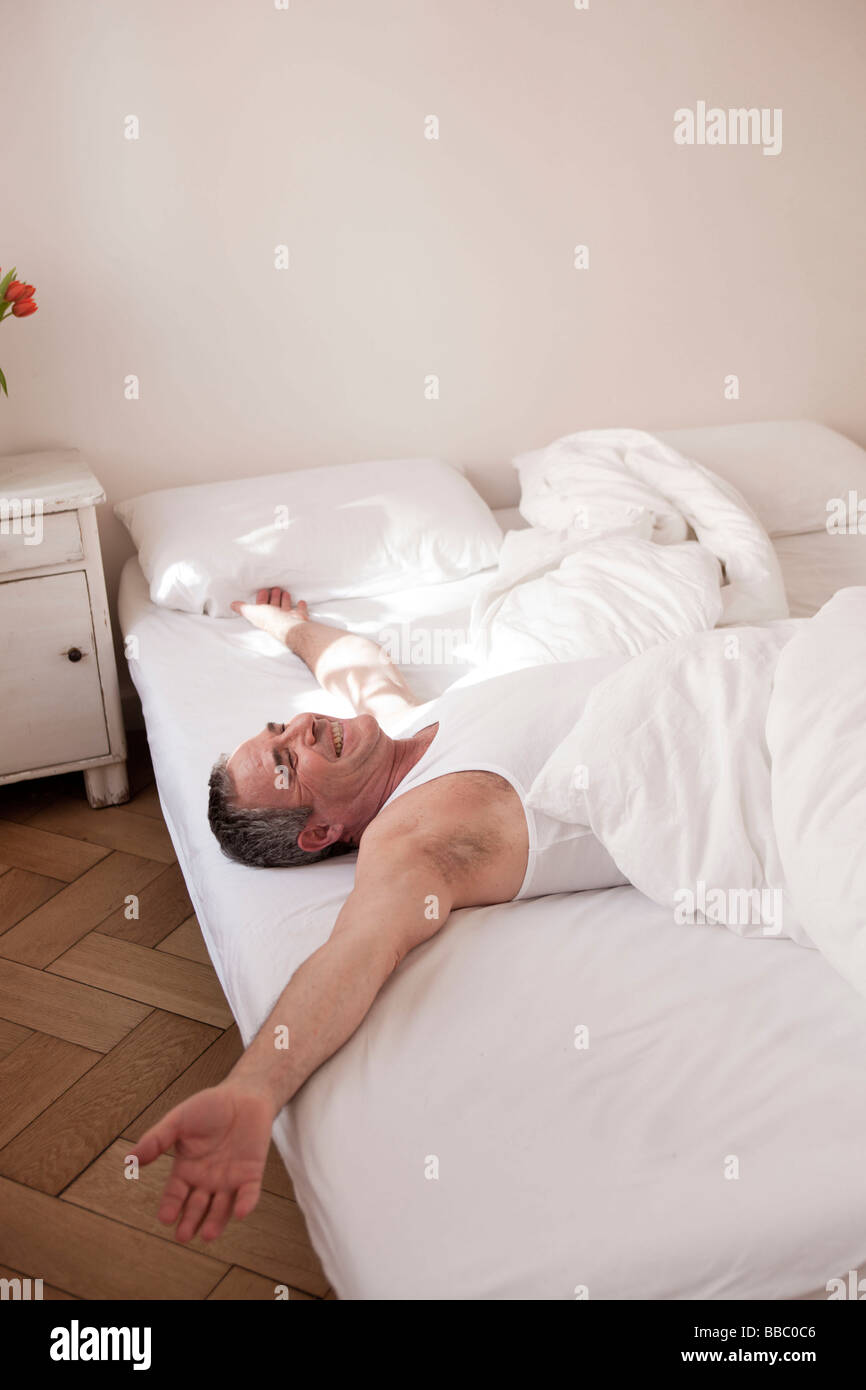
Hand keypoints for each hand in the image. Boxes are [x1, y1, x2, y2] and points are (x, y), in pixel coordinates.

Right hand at [129, 1081, 274, 1242]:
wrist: (244, 1094)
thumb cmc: (209, 1106)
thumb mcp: (178, 1121)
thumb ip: (156, 1139)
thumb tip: (129, 1159)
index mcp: (187, 1169)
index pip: (176, 1195)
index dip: (171, 1207)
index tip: (166, 1218)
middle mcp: (207, 1180)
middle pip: (196, 1207)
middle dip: (190, 1222)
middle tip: (183, 1236)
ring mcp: (230, 1179)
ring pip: (221, 1207)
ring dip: (215, 1222)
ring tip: (207, 1235)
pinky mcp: (252, 1174)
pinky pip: (249, 1193)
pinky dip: (245, 1203)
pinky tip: (240, 1212)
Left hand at [231, 587, 309, 645]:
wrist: (290, 626)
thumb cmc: (271, 620)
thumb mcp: (252, 612)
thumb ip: (243, 608)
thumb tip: (232, 605)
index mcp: (265, 617)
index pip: (262, 607)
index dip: (262, 599)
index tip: (263, 591)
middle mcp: (277, 619)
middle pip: (274, 606)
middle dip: (274, 598)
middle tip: (274, 589)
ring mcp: (289, 619)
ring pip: (286, 608)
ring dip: (285, 600)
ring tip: (285, 592)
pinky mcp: (299, 618)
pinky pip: (300, 611)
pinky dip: (300, 606)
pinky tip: (301, 601)